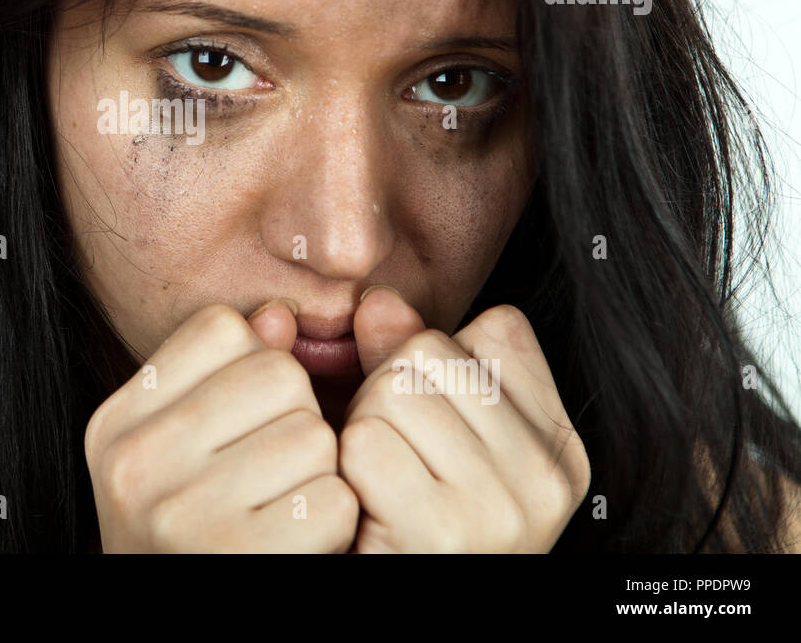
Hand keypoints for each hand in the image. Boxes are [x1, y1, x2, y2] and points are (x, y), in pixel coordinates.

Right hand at [84, 300, 360, 551]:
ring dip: (317, 471)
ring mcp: (184, 516)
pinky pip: (335, 498)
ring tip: (278, 507)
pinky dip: (335, 521)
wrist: (170, 627)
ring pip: (314, 434)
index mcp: (114, 425)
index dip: (255, 365)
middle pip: (277, 373)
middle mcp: (135, 465)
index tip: (242, 419)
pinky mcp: (245, 558)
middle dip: (293, 416)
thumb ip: (223, 374)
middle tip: (267, 472)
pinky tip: (297, 541)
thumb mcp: (177, 448)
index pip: (221, 329)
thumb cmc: (191, 532)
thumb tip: (277, 316)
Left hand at [338, 289, 590, 551]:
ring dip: (362, 432)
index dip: (434, 364)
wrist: (399, 604)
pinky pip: (366, 444)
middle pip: (431, 352)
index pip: (494, 329)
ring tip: (379, 486)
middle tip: (392, 461)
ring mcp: (503, 509)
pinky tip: (365, 511)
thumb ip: (408, 356)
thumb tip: (377, 300)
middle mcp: (546, 478)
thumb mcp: (429, 434)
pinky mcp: (445, 534)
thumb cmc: (403, 524)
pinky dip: (347, 470)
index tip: (432, 426)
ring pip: (394, 391)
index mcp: (559, 449)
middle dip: (387, 392)